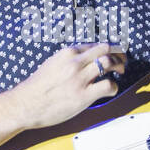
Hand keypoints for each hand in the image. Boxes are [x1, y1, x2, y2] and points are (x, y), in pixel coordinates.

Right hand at [7, 43, 126, 129]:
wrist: (25, 104)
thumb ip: (68, 61)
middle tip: (123, 59)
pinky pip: (108, 85)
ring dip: (119, 66)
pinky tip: (110, 90)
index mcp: (67, 53)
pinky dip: (114, 87)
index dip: (107, 49)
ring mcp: (80, 78)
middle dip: (118, 53)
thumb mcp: (52, 64)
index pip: (94, 45)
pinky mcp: (83, 95)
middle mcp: (75, 62)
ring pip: (109, 63)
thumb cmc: (37, 88)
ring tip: (120, 71)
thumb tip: (82, 60)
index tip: (112, 53)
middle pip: (106, 49)